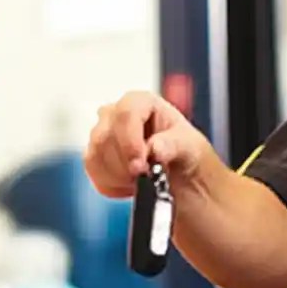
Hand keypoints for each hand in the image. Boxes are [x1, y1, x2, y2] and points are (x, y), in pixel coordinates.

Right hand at [84, 91, 219, 198]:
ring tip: (143, 179)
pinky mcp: (96, 156)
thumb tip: (154, 147)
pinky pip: (93, 171)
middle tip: (147, 176)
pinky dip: (112, 185)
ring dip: (120, 176)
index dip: (130, 141)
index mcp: (144, 103)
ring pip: (95, 155)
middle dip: (126, 164)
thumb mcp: (193, 149)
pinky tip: (132, 185)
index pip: (125, 113)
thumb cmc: (188, 157)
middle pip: (105, 135)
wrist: (182, 180)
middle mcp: (118, 114)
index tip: (141, 165)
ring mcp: (104, 134)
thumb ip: (174, 145)